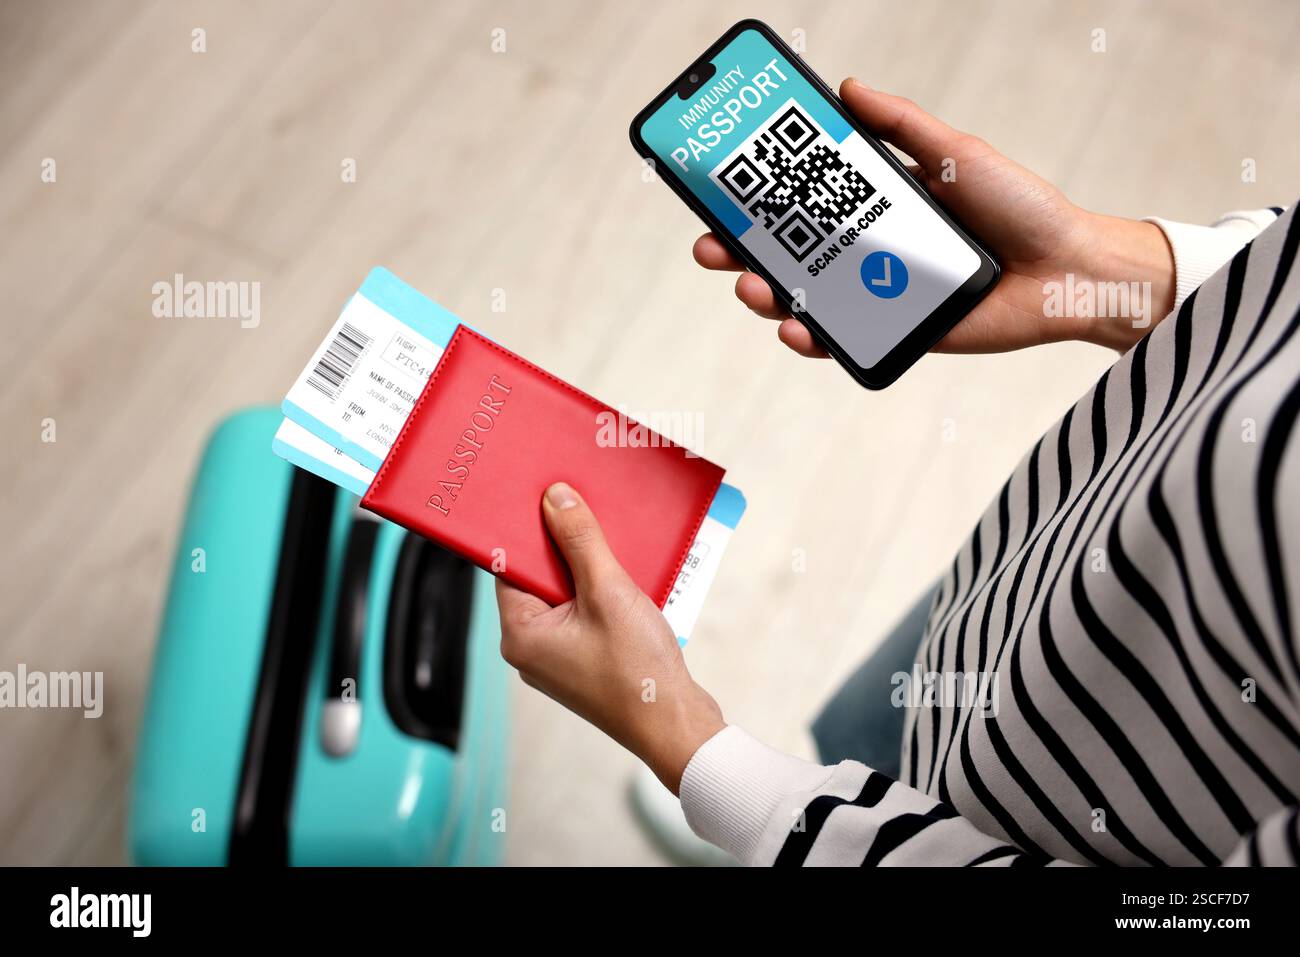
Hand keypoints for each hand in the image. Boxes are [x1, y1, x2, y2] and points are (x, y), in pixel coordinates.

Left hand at [496, 482, 725, 794]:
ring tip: (608, 538)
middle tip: (580, 506)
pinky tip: (624, 573)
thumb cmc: (637, 671)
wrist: (675, 726)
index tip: (540, 496)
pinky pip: (584, 613)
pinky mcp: (585, 662)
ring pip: (564, 594)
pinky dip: (600, 591)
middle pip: (537, 578)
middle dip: (562, 544)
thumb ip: (580, 541)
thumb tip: (555, 499)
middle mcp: (531, 648)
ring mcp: (559, 658)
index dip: (525, 530)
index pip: (507, 566)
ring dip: (586, 566)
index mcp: (521, 635)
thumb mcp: (608, 592)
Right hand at [693, 78, 1174, 355]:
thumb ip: (901, 124)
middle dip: (739, 250)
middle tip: (712, 246)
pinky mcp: (896, 332)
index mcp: (876, 203)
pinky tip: (796, 327)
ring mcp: (877, 294)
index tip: (721, 188)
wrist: (1069, 270)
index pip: (801, 198)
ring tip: (752, 288)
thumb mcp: (955, 153)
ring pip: (803, 296)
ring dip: (765, 294)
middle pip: (787, 251)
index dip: (757, 196)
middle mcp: (868, 249)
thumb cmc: (1020, 207)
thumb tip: (847, 86)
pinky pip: (843, 338)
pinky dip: (811, 336)